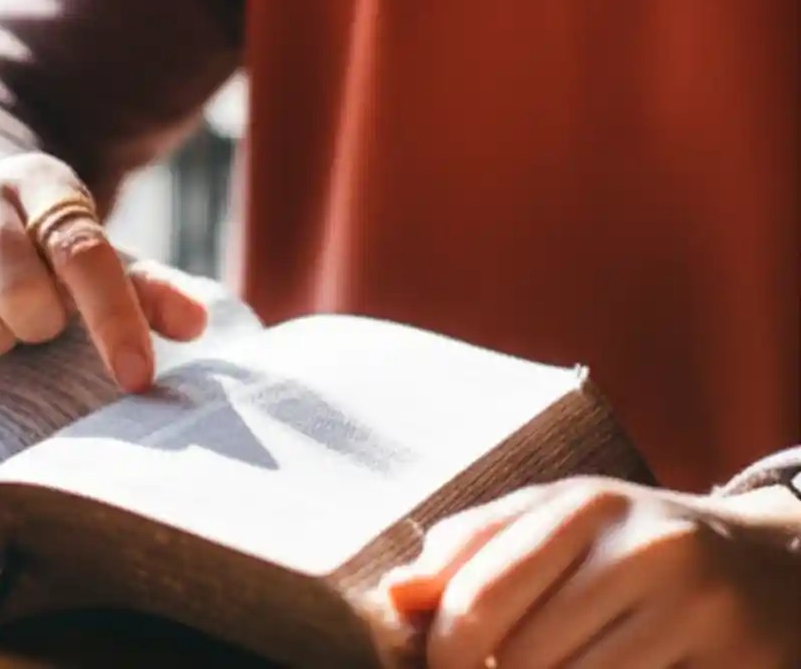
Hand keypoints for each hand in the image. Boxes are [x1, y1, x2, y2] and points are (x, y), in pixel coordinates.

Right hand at [0, 152, 207, 390]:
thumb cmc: (38, 254)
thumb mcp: (92, 261)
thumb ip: (145, 290)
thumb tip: (196, 323)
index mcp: (46, 183)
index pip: (85, 254)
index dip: (114, 320)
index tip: (137, 377)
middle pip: (21, 295)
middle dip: (37, 328)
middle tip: (33, 320)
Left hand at [375, 478, 800, 668]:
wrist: (763, 565)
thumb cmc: (628, 545)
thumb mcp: (550, 523)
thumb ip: (468, 550)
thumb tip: (394, 595)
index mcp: (582, 505)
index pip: (478, 594)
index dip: (441, 651)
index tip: (437, 667)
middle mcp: (641, 549)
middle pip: (518, 658)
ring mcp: (692, 609)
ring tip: (553, 666)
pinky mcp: (728, 659)